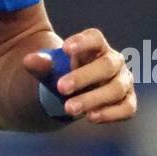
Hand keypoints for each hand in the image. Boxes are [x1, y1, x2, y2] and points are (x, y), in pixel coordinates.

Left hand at [22, 29, 136, 123]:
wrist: (75, 93)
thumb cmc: (64, 73)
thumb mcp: (49, 68)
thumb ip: (41, 64)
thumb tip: (29, 61)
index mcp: (96, 46)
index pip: (95, 38)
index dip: (82, 42)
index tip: (64, 48)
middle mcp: (114, 61)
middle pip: (106, 65)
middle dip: (83, 77)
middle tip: (60, 88)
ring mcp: (123, 82)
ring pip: (115, 89)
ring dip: (93, 99)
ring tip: (69, 109)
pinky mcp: (127, 102)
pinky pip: (126, 108)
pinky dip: (110, 113)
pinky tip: (91, 117)